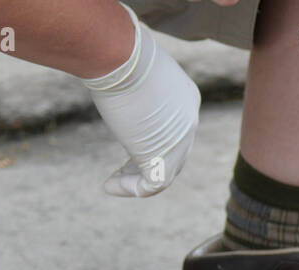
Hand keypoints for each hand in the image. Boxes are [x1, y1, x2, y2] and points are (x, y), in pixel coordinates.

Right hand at [82, 3, 200, 196]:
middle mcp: (189, 121)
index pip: (175, 131)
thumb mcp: (133, 69)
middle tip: (121, 172)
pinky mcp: (163, 156)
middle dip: (144, 165)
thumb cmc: (118, 52)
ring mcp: (179, 141)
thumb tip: (113, 81)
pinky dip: (130, 188)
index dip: (150, 142)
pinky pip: (152, 184)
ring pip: (165, 172)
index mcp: (186, 99)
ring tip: (112, 184)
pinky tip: (109, 186)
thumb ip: (133, 85)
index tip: (126, 147)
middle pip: (173, 154)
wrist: (118, 55)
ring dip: (135, 181)